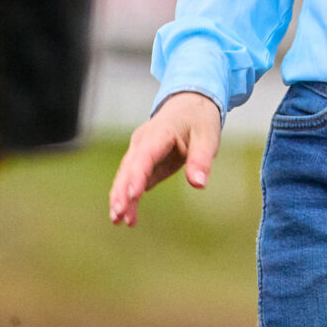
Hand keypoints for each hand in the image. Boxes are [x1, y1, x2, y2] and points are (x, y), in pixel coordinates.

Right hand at [107, 92, 221, 226]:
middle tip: (119, 215)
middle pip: (129, 167)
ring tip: (118, 221)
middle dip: (122, 191)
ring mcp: (139, 151)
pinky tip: (127, 217)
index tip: (133, 195)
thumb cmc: (198, 120)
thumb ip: (202, 160)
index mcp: (160, 132)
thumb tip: (198, 184)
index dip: (137, 175)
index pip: (145, 155)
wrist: (189, 105)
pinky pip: (131, 180)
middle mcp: (143, 141)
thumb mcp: (208, 136)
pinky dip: (128, 197)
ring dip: (121, 197)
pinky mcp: (142, 161)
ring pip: (125, 175)